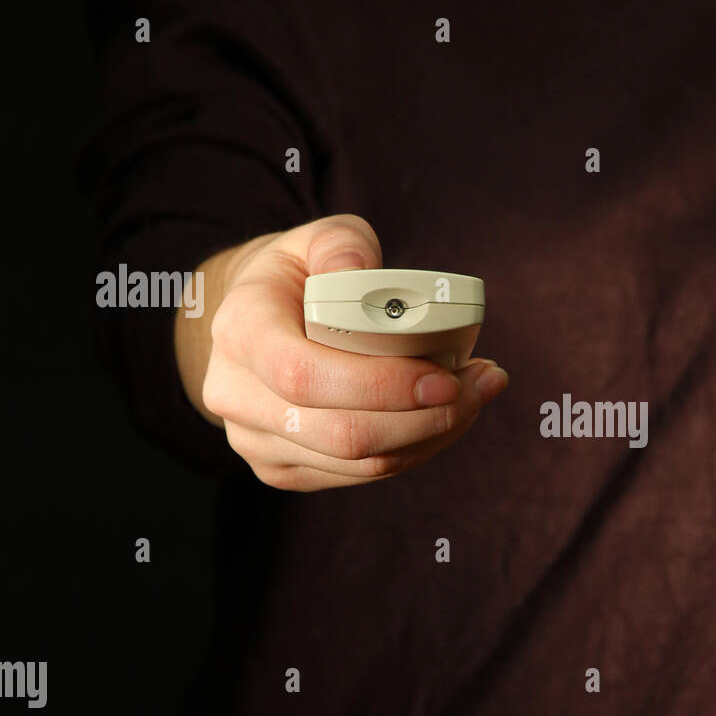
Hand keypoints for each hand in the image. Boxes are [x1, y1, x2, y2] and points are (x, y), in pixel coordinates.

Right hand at [175, 213, 507, 490]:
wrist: (255, 324)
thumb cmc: (298, 278)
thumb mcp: (315, 240)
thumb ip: (343, 245)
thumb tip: (363, 274)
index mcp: (240, 331)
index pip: (305, 377)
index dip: (382, 386)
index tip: (446, 377)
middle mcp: (236, 395)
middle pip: (342, 435)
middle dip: (427, 418)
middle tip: (479, 385)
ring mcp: (257, 442)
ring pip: (361, 464)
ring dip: (434, 435)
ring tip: (475, 393)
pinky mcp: (285, 470)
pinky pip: (363, 475)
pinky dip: (417, 449)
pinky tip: (446, 416)